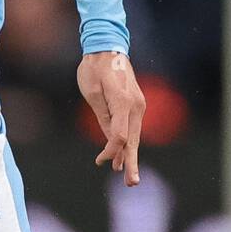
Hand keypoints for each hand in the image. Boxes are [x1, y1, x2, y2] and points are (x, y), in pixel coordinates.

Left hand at [76, 51, 145, 185]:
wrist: (107, 48)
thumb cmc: (94, 69)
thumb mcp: (92, 93)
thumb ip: (103, 117)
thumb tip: (111, 141)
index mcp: (123, 102)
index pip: (120, 136)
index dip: (111, 151)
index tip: (100, 161)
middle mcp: (135, 105)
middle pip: (133, 140)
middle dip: (131, 162)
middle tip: (131, 183)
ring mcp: (138, 104)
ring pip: (134, 135)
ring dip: (131, 156)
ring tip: (130, 178)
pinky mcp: (135, 104)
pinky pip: (132, 127)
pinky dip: (129, 143)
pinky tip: (125, 158)